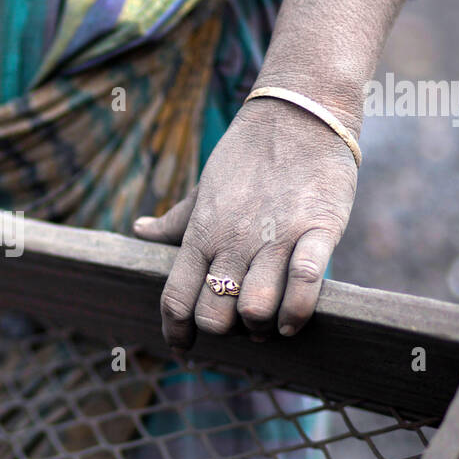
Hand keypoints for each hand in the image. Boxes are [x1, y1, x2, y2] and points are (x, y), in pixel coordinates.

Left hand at [133, 96, 358, 349]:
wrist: (300, 112)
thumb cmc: (248, 155)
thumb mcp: (204, 187)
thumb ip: (175, 219)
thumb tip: (140, 229)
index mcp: (201, 232)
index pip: (175, 296)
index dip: (176, 329)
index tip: (182, 345)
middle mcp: (232, 240)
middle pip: (214, 314)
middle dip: (224, 330)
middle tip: (238, 324)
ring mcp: (274, 236)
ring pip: (255, 308)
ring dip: (260, 326)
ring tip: (268, 323)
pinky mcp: (318, 230)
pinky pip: (303, 283)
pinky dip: (297, 311)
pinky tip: (293, 321)